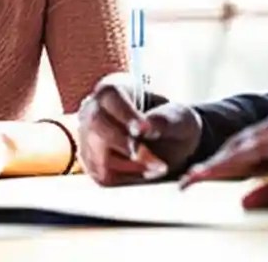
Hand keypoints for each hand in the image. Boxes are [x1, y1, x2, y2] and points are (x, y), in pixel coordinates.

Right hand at [77, 73, 200, 184]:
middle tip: (154, 158)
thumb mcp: (180, 118)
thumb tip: (149, 125)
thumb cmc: (172, 125)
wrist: (170, 145)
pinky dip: (127, 178)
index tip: (145, 129)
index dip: (125, 114)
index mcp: (113, 89)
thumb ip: (167, 120)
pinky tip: (145, 171)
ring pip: (97, 154)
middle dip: (124, 143)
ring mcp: (88, 138)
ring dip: (131, 165)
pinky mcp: (92, 163)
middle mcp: (92, 110)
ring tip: (158, 166)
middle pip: (95, 124)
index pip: (109, 96)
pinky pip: (103, 175)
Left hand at [179, 99, 267, 207]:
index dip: (220, 166)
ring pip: (240, 147)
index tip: (199, 180)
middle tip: (188, 183)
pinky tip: (221, 169)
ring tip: (195, 180)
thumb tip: (246, 203)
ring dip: (216, 164)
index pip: (243, 152)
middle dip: (211, 166)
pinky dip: (235, 160)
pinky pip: (256, 148)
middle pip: (235, 148)